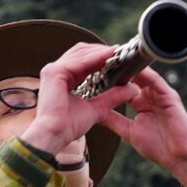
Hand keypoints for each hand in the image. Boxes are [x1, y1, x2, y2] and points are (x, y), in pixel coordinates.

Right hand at [12, 41, 123, 164]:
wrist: (54, 136)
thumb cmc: (69, 126)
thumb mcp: (96, 108)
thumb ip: (112, 97)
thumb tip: (133, 89)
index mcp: (62, 78)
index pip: (83, 60)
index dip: (101, 56)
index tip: (120, 57)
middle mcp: (56, 71)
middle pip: (82, 52)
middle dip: (102, 50)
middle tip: (121, 52)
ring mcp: (53, 70)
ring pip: (81, 53)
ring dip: (101, 51)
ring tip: (118, 52)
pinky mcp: (54, 72)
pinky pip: (79, 61)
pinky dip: (95, 58)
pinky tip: (110, 56)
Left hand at [93, 63, 186, 186]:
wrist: (178, 157)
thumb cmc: (158, 147)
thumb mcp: (128, 132)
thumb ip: (114, 120)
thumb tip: (95, 113)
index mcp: (141, 103)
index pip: (123, 86)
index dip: (110, 80)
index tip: (94, 73)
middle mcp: (150, 95)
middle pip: (133, 77)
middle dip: (118, 69)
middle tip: (102, 59)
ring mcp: (160, 94)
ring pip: (143, 75)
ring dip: (130, 68)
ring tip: (114, 59)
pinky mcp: (169, 96)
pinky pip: (156, 81)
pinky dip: (145, 74)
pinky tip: (134, 68)